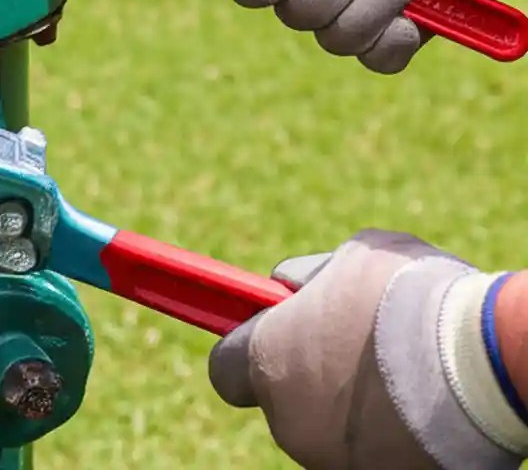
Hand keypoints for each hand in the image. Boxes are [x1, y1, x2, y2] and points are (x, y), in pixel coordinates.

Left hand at [208, 229, 527, 469]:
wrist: (480, 357)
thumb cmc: (410, 295)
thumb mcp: (352, 257)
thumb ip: (310, 276)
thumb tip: (287, 283)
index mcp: (266, 362)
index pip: (225, 369)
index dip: (248, 352)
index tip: (272, 335)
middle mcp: (287, 420)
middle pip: (285, 402)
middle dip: (314, 377)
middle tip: (361, 350)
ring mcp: (329, 458)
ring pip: (331, 430)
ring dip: (356, 405)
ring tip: (407, 373)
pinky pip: (374, 452)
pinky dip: (392, 433)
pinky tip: (425, 404)